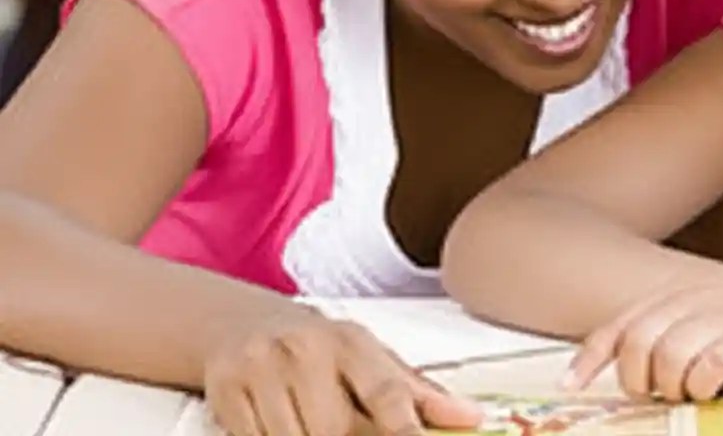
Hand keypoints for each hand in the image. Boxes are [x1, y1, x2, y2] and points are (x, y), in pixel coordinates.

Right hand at [204, 307, 482, 435]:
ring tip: (312, 424)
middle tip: (348, 428)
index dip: (406, 429)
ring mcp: (262, 370)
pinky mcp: (226, 393)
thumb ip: (419, 393)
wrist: (242, 323)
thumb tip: (471, 417)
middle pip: (336, 430)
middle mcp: (307, 351)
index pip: (386, 392)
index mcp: (352, 342)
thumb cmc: (321, 349)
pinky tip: (282, 428)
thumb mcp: (372, 358)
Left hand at [562, 268, 722, 402]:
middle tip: (656, 393)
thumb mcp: (714, 305)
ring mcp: (717, 326)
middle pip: (635, 347)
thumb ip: (675, 324)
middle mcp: (692, 306)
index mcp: (679, 296)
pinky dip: (702, 389)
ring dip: (670, 387)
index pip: (619, 327)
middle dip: (635, 379)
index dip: (590, 358)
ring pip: (664, 363)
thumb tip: (637, 363)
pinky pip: (703, 376)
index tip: (571, 384)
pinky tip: (719, 388)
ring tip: (693, 391)